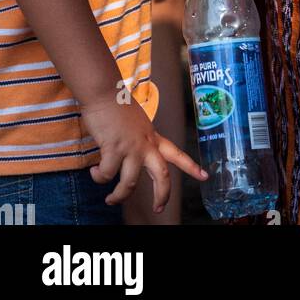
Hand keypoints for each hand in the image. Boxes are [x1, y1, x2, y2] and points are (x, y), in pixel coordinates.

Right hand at [80, 92, 205, 211]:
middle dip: (162, 194)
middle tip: (159, 208)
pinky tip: (95, 172)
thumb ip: (139, 140)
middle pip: (162, 175)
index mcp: (153, 138)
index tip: (205, 176)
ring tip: (110, 199)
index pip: (177, 153)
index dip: (191, 167)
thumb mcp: (137, 124)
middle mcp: (146, 144)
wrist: (104, 92)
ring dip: (118, 196)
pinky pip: (107, 175)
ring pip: (130, 184)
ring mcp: (131, 147)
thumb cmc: (117, 106)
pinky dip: (99, 177)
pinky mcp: (114, 148)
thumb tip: (132, 157)